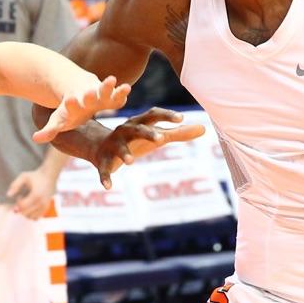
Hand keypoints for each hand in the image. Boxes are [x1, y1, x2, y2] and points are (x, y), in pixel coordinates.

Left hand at [6, 167, 57, 218]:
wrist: (49, 176)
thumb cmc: (35, 176)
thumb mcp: (23, 176)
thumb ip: (15, 185)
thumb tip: (8, 195)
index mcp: (36, 195)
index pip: (22, 206)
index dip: (18, 202)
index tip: (19, 195)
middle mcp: (41, 202)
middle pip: (25, 213)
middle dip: (20, 207)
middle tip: (22, 198)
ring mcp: (44, 207)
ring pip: (30, 217)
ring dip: (25, 211)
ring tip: (27, 202)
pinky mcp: (46, 209)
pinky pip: (36, 218)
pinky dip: (30, 214)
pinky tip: (31, 206)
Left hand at [32, 74, 130, 144]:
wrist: (78, 89)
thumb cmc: (69, 109)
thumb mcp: (59, 119)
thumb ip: (50, 129)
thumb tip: (35, 138)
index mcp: (73, 104)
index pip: (72, 104)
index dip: (71, 103)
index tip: (70, 100)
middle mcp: (86, 97)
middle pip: (88, 95)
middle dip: (89, 94)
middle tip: (89, 93)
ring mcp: (98, 95)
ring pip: (104, 90)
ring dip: (108, 87)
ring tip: (112, 80)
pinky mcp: (110, 97)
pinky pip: (117, 95)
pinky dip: (122, 92)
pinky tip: (127, 88)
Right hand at [86, 107, 205, 187]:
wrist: (99, 146)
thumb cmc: (134, 140)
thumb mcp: (155, 136)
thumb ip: (178, 133)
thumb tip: (204, 128)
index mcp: (139, 123)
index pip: (153, 115)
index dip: (166, 116)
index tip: (181, 118)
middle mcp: (125, 131)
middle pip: (137, 130)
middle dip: (147, 133)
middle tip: (161, 139)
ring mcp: (113, 145)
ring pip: (119, 148)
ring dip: (124, 154)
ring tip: (131, 162)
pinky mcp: (103, 160)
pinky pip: (103, 169)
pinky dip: (105, 177)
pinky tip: (108, 187)